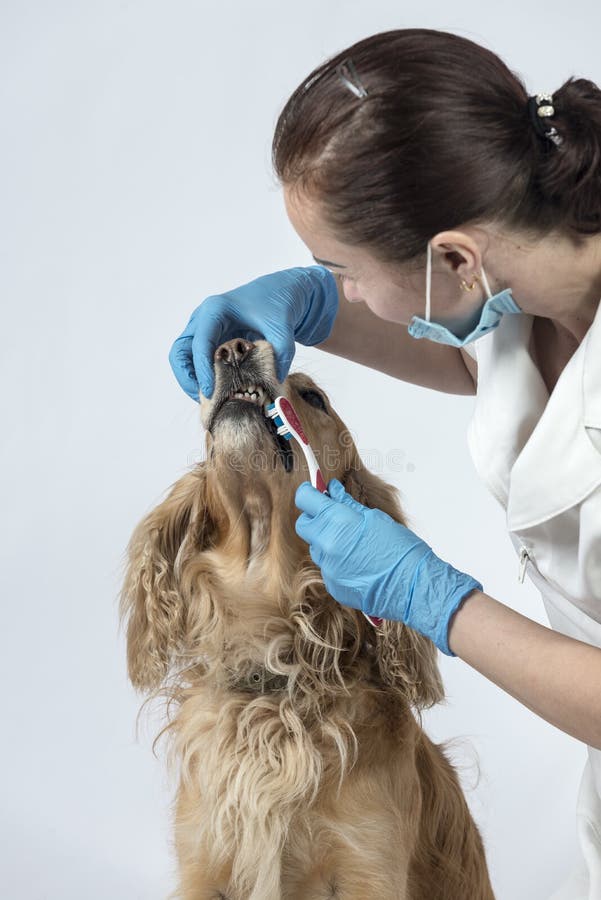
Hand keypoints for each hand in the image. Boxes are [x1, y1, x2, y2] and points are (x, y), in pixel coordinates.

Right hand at [168, 266, 338, 399]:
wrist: (276, 294)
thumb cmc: (275, 306)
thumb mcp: (282, 327)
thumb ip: (282, 352)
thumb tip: (275, 380)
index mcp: (215, 310)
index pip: (199, 343)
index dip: (201, 369)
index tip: (210, 391)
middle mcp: (203, 318)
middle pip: (180, 351)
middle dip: (188, 377)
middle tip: (205, 399)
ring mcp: (202, 329)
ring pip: (183, 357)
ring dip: (192, 379)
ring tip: (211, 399)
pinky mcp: (207, 339)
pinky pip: (194, 360)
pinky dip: (201, 376)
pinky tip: (218, 390)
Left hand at [294, 479, 482, 655]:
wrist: (413, 586)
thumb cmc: (401, 550)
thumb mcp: (376, 518)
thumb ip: (348, 505)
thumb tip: (333, 491)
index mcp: (337, 521)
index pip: (305, 499)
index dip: (308, 493)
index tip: (314, 492)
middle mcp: (326, 544)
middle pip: (303, 525)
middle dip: (314, 518)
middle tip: (333, 517)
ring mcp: (328, 567)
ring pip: (316, 548)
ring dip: (327, 542)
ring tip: (353, 544)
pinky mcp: (332, 585)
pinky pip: (327, 568)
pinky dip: (337, 562)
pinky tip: (358, 563)